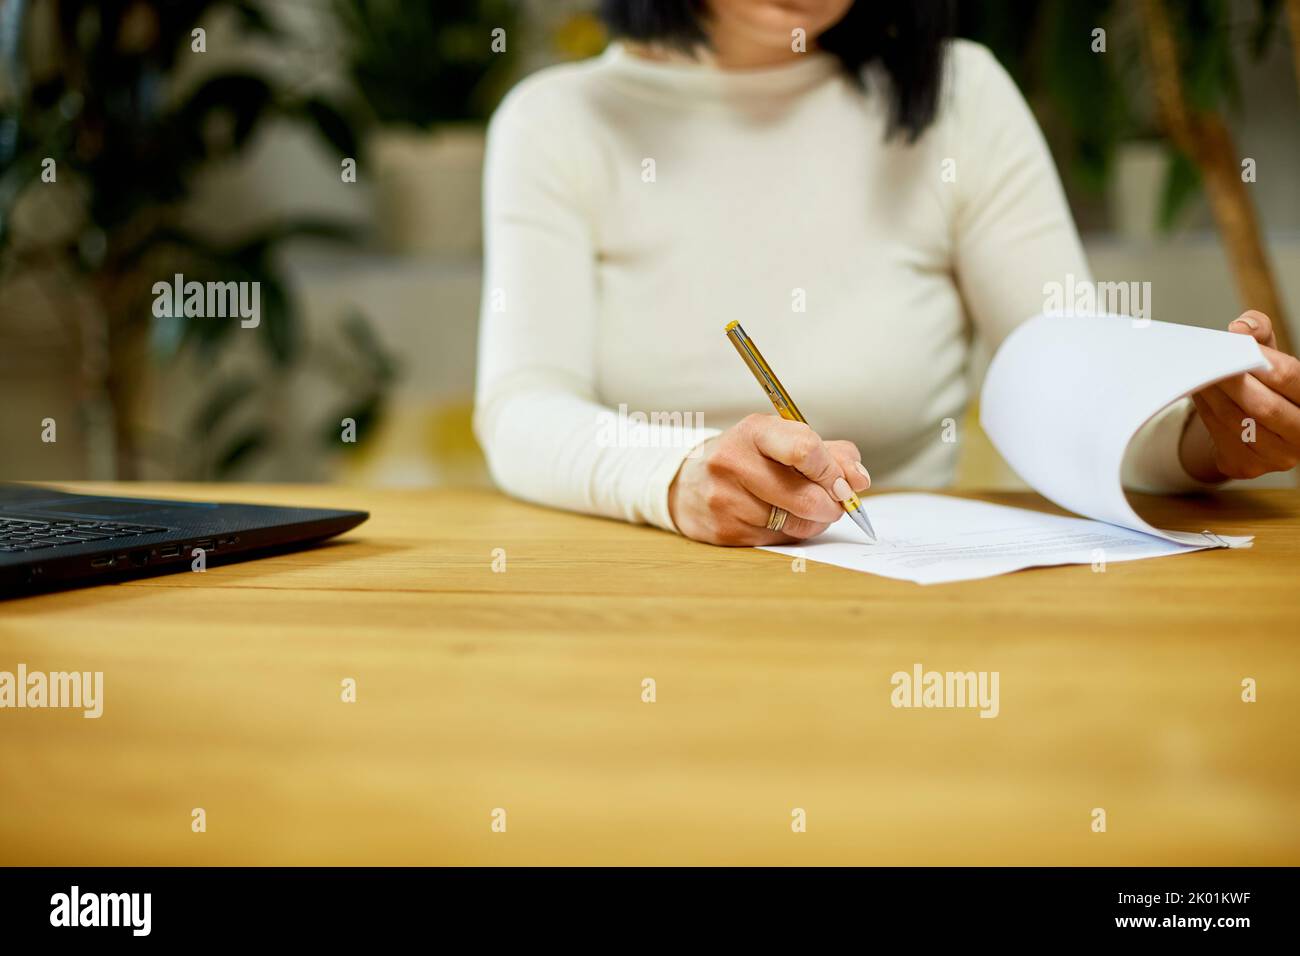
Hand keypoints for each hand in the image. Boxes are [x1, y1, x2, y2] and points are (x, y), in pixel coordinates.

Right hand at [668, 413, 870, 545]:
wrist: (688, 485)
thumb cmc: (748, 459)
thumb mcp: (783, 441)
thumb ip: (830, 453)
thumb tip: (859, 480)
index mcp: (753, 431)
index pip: (806, 450)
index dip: (834, 471)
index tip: (845, 482)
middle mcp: (733, 463)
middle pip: (808, 497)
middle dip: (832, 504)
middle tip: (833, 501)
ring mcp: (726, 500)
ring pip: (799, 524)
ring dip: (814, 521)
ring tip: (802, 508)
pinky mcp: (726, 531)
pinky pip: (780, 540)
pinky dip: (791, 533)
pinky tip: (778, 519)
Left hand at [1181, 310, 1299, 481]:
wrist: (1258, 424)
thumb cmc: (1268, 383)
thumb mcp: (1271, 354)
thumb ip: (1260, 333)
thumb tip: (1240, 328)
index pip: (1290, 377)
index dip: (1262, 360)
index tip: (1236, 345)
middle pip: (1264, 406)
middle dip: (1232, 382)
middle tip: (1208, 362)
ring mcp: (1277, 456)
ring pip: (1237, 422)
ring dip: (1213, 395)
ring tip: (1198, 374)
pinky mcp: (1248, 466)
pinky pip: (1220, 436)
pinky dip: (1205, 411)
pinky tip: (1198, 394)